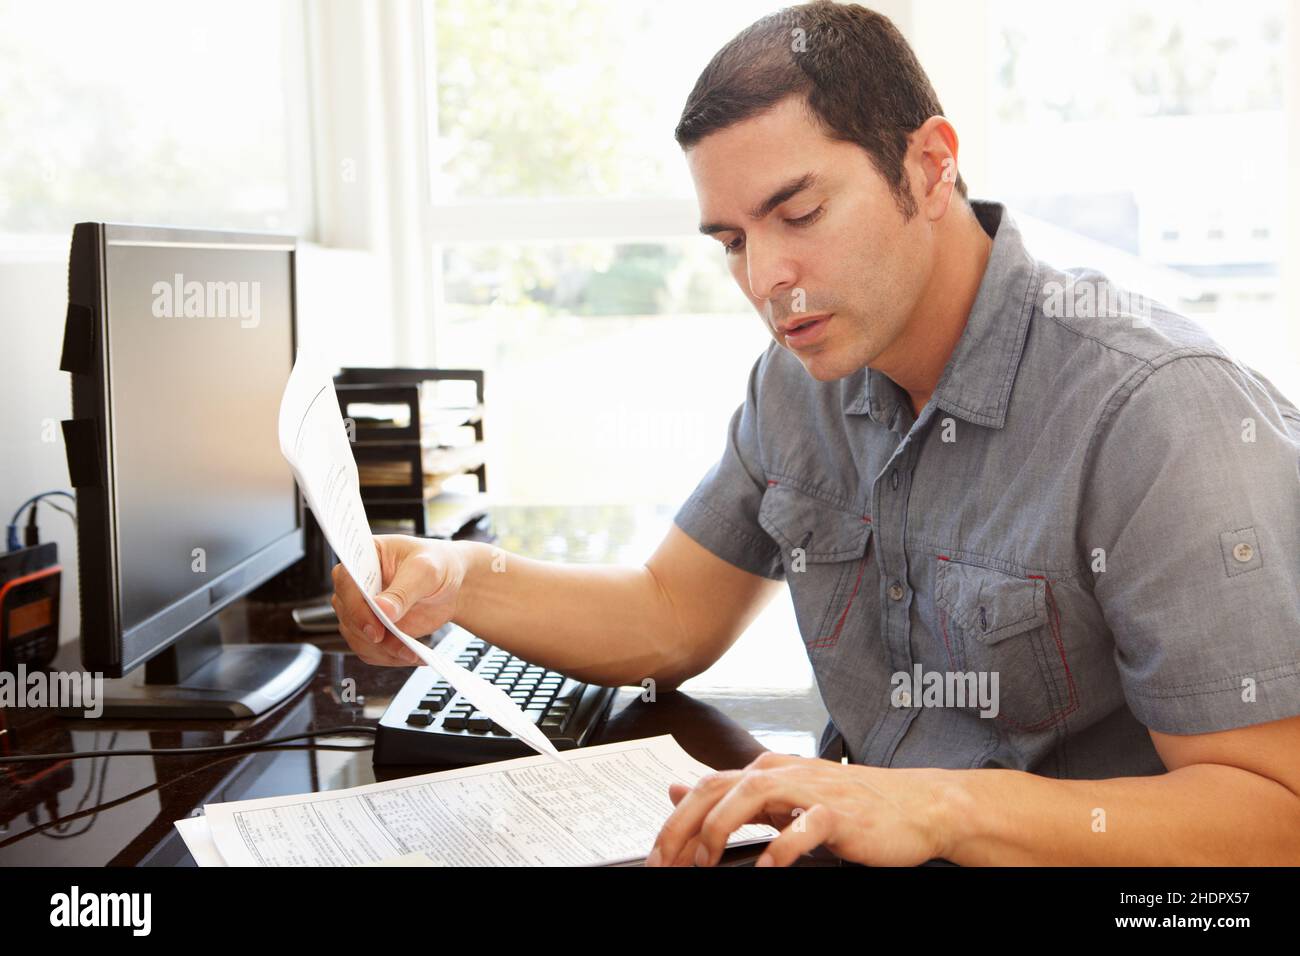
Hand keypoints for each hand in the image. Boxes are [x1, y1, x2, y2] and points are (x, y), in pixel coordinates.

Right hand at [330, 535, 469, 665]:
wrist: (451, 583)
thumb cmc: (437, 564)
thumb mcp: (425, 570)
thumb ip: (404, 589)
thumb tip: (382, 609)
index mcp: (364, 558)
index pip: (346, 582)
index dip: (355, 606)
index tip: (374, 627)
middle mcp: (356, 585)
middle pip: (348, 615)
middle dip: (372, 635)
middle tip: (399, 645)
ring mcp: (362, 610)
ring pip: (358, 638)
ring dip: (384, 650)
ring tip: (412, 653)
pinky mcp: (374, 630)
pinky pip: (371, 650)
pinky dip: (391, 657)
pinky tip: (414, 655)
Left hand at [645, 751, 956, 866]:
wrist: (915, 807)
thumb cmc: (850, 805)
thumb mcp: (782, 799)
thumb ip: (730, 796)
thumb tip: (676, 789)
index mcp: (767, 770)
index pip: (707, 788)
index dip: (675, 821)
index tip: (656, 857)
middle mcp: (784, 773)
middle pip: (719, 789)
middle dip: (684, 827)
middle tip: (664, 862)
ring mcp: (812, 790)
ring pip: (752, 794)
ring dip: (721, 828)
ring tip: (704, 861)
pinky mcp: (840, 812)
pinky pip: (804, 827)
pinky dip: (780, 848)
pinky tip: (765, 870)